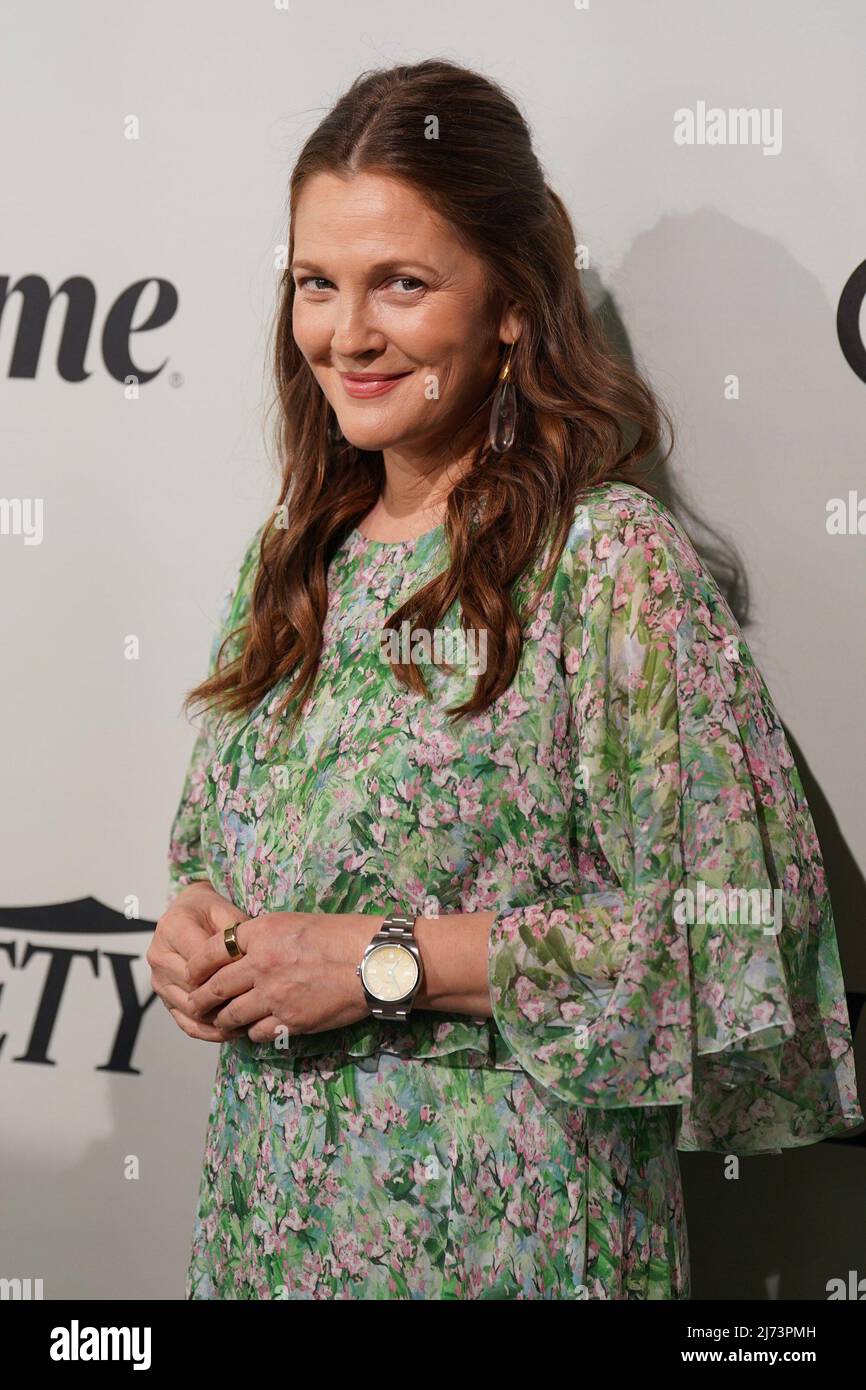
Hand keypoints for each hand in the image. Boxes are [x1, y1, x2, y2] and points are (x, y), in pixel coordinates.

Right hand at [147, 881, 257, 1041]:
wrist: (189, 912)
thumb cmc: (211, 911)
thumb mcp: (226, 911)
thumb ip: (235, 934)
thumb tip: (251, 961)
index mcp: (172, 928)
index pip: (201, 961)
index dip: (228, 974)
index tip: (254, 983)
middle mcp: (159, 955)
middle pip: (195, 989)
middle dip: (226, 1000)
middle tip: (256, 1008)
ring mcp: (158, 978)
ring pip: (190, 1009)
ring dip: (218, 1019)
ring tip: (248, 1021)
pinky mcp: (163, 996)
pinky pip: (184, 1021)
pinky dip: (207, 1030)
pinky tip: (230, 1031)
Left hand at [185, 911, 376, 1043]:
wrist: (375, 962)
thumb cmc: (343, 936)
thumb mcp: (295, 923)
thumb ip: (265, 938)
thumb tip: (245, 953)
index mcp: (262, 932)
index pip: (211, 950)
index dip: (196, 966)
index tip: (192, 975)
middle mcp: (261, 963)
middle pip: (214, 987)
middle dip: (200, 999)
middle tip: (195, 1004)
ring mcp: (274, 995)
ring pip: (231, 1015)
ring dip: (222, 1020)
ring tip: (220, 1021)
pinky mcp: (290, 1020)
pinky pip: (257, 1033)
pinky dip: (251, 1033)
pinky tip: (254, 1029)